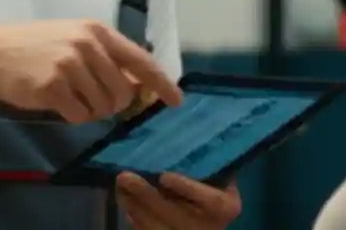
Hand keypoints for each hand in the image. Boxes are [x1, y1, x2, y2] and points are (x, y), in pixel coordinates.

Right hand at [0, 20, 182, 122]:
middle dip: (111, 104)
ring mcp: (70, 64)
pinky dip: (71, 116)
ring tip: (67, 95)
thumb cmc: (35, 48)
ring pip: (102, 107)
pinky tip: (54, 101)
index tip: (176, 100)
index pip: (140, 60)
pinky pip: (80, 116)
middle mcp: (87, 44)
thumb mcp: (74, 42)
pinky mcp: (53, 85)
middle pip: (122, 93)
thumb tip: (137, 87)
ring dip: (88, 110)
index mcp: (96, 31)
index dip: (161, 82)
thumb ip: (106, 59)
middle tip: (87, 98)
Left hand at [116, 172, 241, 228]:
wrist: (208, 217)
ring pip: (155, 226)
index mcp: (226, 206)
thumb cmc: (213, 185)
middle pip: (174, 215)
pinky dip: (132, 215)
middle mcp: (208, 227)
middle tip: (125, 176)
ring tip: (119, 184)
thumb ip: (205, 160)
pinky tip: (123, 197)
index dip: (187, 188)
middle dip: (146, 196)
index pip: (211, 201)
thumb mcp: (218, 173)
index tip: (164, 175)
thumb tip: (177, 125)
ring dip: (133, 204)